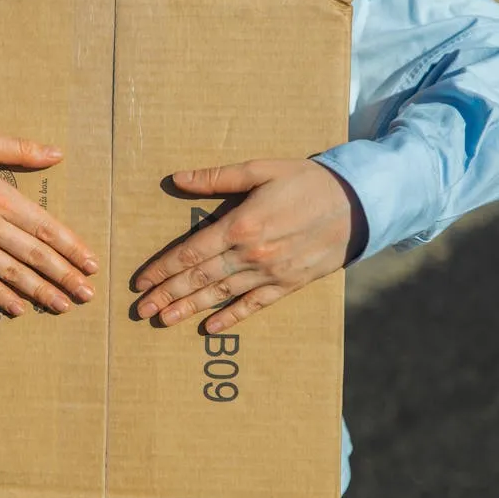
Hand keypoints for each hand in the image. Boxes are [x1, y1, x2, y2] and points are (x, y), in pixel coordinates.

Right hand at [0, 127, 98, 316]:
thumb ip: (19, 149)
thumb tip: (57, 154)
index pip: (45, 229)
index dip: (72, 248)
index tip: (92, 264)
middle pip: (35, 257)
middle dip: (65, 276)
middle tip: (88, 294)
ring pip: (12, 275)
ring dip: (42, 292)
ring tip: (64, 306)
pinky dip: (2, 297)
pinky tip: (21, 309)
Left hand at [134, 159, 366, 332]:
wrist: (358, 203)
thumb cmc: (306, 181)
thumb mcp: (260, 169)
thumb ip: (217, 177)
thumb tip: (177, 178)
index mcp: (240, 225)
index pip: (190, 253)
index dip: (163, 268)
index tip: (140, 281)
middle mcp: (251, 254)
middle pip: (199, 279)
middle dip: (166, 294)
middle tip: (140, 309)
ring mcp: (270, 274)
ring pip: (220, 295)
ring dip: (188, 309)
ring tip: (162, 320)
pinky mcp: (288, 285)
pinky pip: (254, 306)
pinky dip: (231, 317)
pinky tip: (210, 328)